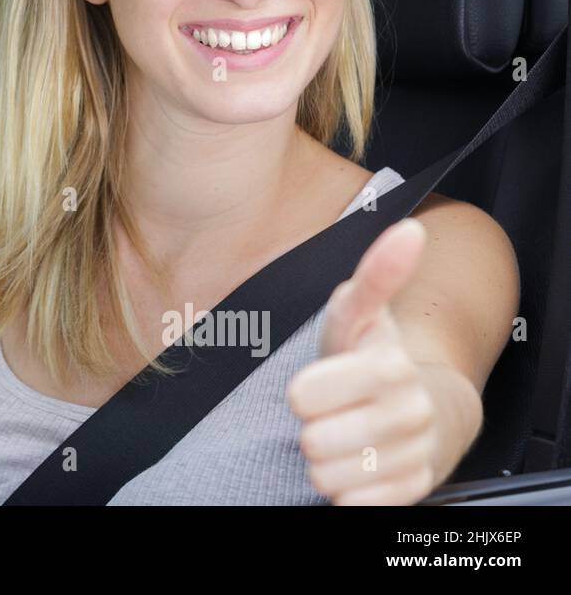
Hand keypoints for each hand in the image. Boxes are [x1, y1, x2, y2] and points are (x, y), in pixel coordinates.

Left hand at [286, 217, 438, 504]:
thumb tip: (410, 229)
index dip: (302, 391)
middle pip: (312, 440)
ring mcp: (413, 457)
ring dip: (325, 459)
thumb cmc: (374, 357)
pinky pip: (350, 504)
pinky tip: (359, 466)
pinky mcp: (410, 493)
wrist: (429, 410)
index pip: (302, 396)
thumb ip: (376, 273)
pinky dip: (344, 489)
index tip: (320, 383)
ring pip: (325, 476)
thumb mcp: (362, 313)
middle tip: (333, 412)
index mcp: (391, 367)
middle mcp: (409, 414)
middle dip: (313, 425)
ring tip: (344, 437)